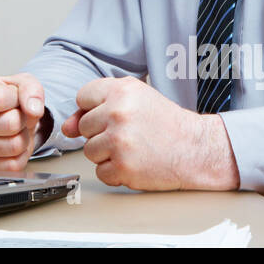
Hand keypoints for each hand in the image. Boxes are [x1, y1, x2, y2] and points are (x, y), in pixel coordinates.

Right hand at [0, 73, 45, 170]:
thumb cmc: (5, 96)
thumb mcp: (20, 83)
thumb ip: (30, 88)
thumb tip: (34, 110)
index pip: (0, 99)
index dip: (16, 98)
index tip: (11, 97)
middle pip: (11, 124)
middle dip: (22, 118)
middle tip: (14, 114)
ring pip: (15, 146)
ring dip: (23, 136)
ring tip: (12, 129)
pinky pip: (14, 166)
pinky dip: (20, 154)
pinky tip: (9, 142)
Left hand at [63, 77, 238, 191]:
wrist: (196, 149)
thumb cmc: (165, 123)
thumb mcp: (135, 99)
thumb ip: (96, 107)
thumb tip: (67, 127)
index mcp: (121, 90)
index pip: (82, 97)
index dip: (95, 108)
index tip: (114, 115)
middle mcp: (118, 113)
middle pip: (84, 127)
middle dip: (101, 133)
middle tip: (129, 134)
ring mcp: (119, 141)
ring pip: (89, 151)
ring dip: (106, 154)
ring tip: (132, 148)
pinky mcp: (124, 167)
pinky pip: (100, 173)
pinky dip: (115, 172)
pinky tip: (135, 162)